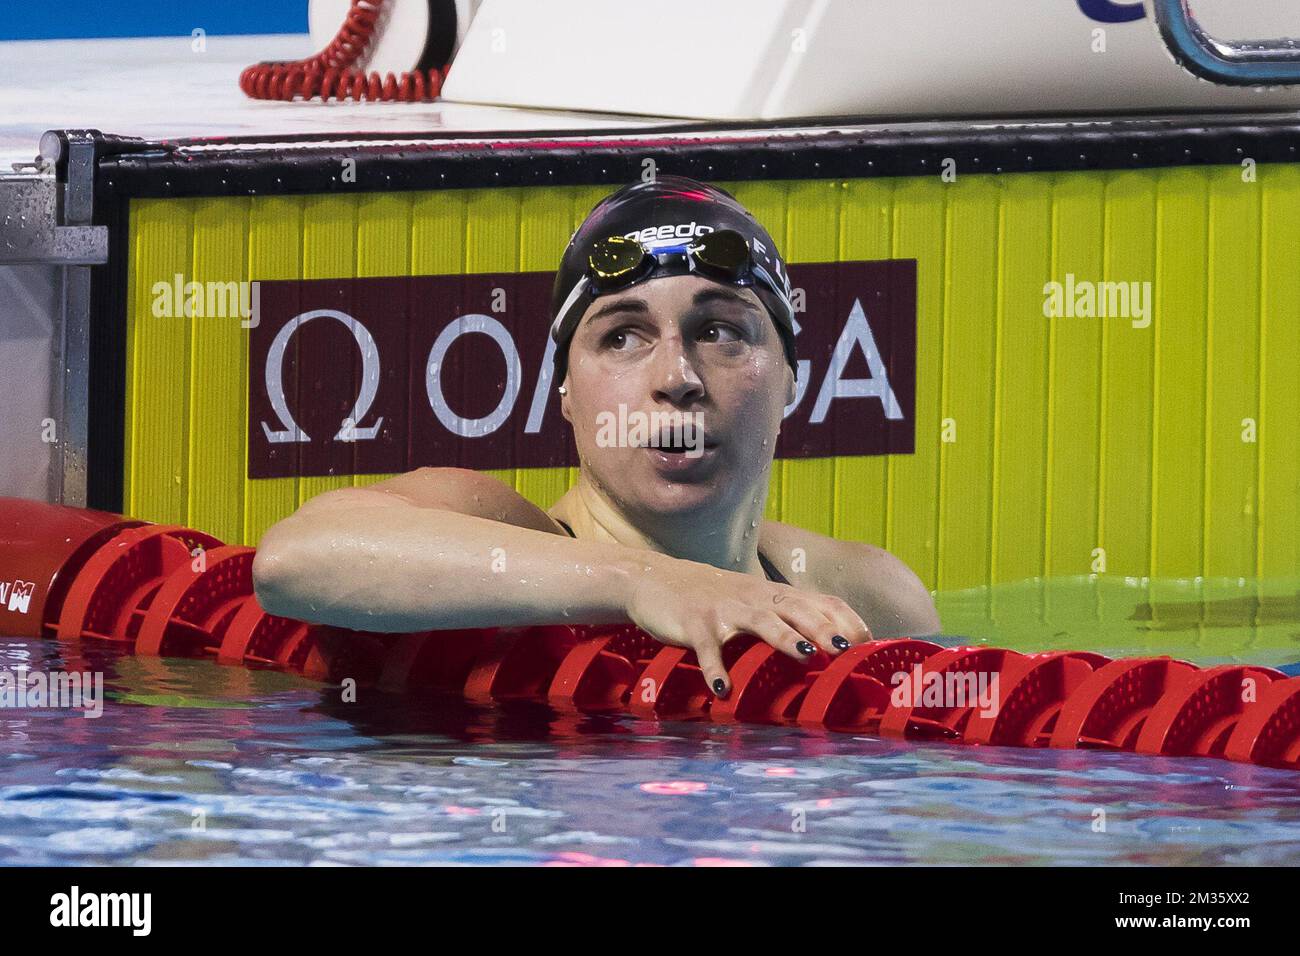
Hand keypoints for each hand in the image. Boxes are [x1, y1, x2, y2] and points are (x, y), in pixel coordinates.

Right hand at [624, 557, 872, 696]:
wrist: (658, 578)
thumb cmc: (715, 598)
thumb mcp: (754, 601)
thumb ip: (787, 617)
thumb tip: (831, 647)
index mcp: (774, 595)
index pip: (821, 601)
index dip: (847, 621)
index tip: (871, 645)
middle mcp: (755, 598)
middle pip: (797, 609)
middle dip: (824, 629)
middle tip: (846, 651)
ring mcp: (725, 610)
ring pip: (761, 621)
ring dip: (784, 638)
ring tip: (805, 656)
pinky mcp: (696, 624)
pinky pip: (708, 648)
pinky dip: (715, 668)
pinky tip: (723, 690)